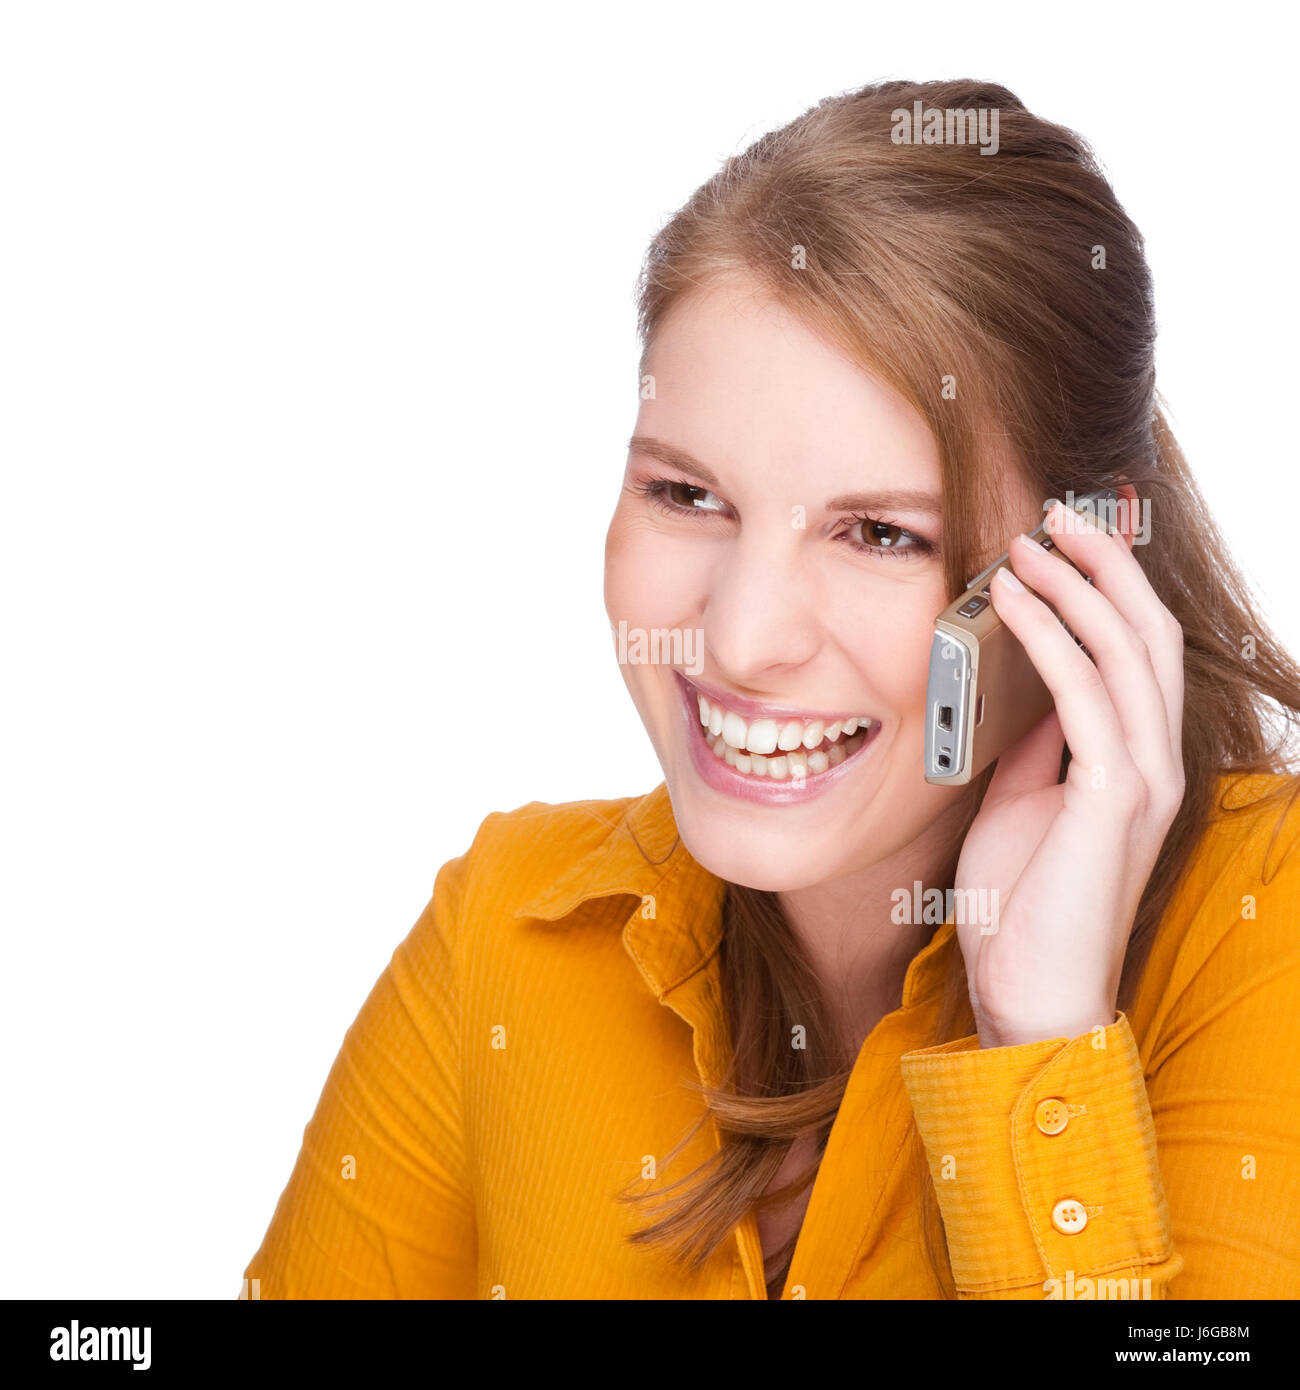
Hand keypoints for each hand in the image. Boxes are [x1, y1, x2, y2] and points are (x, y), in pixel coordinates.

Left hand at [952, 492, 1185, 1047]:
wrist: (1027, 993)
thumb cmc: (1020, 904)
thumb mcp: (1022, 802)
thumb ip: (1036, 746)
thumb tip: (1025, 689)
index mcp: (1134, 761)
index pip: (1137, 651)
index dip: (1110, 588)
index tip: (1065, 538)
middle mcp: (1153, 762)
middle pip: (1145, 634)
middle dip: (1105, 565)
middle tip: (1055, 513)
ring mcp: (1141, 781)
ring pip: (1125, 652)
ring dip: (1076, 585)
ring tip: (1026, 542)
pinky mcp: (1111, 801)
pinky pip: (1086, 697)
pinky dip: (1048, 635)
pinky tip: (1011, 599)